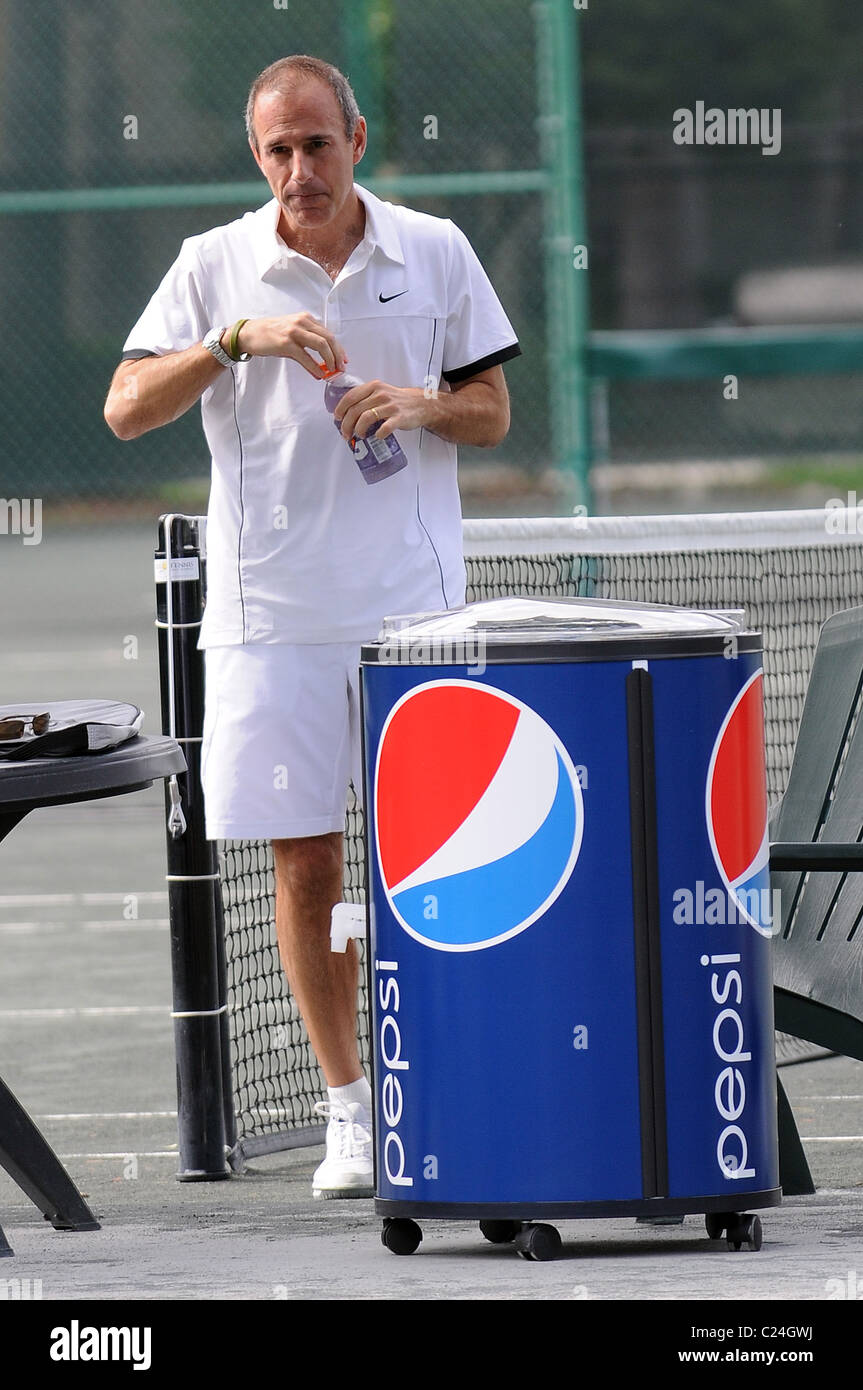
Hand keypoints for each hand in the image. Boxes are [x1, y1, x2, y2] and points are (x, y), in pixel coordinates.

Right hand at [231, 313, 346, 376]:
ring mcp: (294, 332)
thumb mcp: (292, 336)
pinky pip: (306, 357)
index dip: (339, 348)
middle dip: (338, 355)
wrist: (249, 333)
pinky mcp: (286, 343)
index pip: (328, 334)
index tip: (343, 360)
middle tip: (340, 369)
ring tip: (332, 372)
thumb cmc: (270, 334)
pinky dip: (315, 367)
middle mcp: (302, 322)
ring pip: (321, 345)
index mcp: (306, 319)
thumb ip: (308, 347)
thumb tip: (322, 366)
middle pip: (329, 338)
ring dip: (330, 360)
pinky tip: (319, 375)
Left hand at [333, 380, 429, 441]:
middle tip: (346, 433)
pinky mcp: (399, 417)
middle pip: (355, 410)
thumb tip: (347, 412)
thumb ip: (365, 397)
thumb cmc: (397, 400)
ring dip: (359, 430)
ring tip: (360, 435)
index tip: (337, 418)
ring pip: (366, 419)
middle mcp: (380, 394)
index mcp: (373, 387)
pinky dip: (378, 434)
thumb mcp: (380, 391)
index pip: (350, 397)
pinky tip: (377, 436)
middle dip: (346, 424)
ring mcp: (390, 406)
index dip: (340, 409)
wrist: (421, 404)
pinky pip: (384, 428)